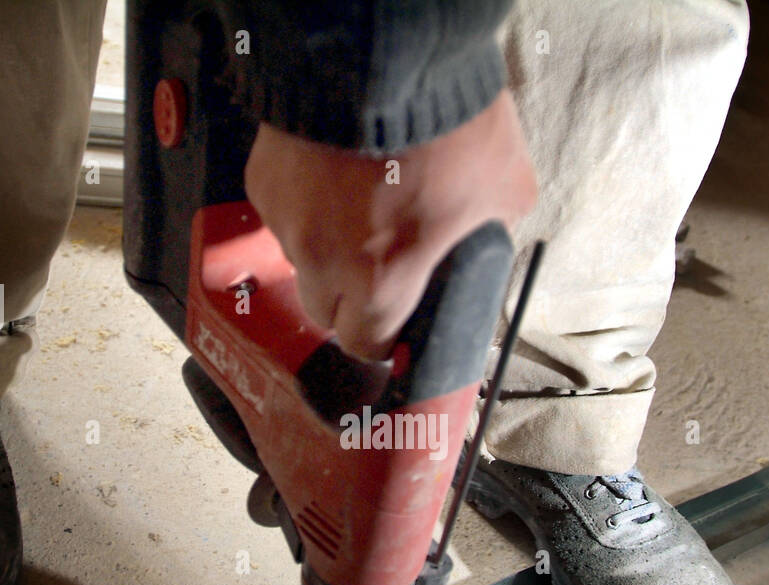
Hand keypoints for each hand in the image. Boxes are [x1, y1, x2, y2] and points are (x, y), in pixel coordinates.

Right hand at [244, 90, 536, 360]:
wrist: (382, 54)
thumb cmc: (446, 124)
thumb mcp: (504, 189)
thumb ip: (491, 233)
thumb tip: (487, 237)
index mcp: (381, 282)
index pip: (365, 345)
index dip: (382, 339)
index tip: (395, 324)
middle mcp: (322, 261)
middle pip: (323, 311)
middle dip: (349, 301)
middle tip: (377, 269)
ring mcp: (286, 220)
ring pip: (301, 259)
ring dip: (325, 250)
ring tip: (357, 208)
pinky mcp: (263, 180)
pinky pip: (283, 212)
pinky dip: (304, 204)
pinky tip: (333, 174)